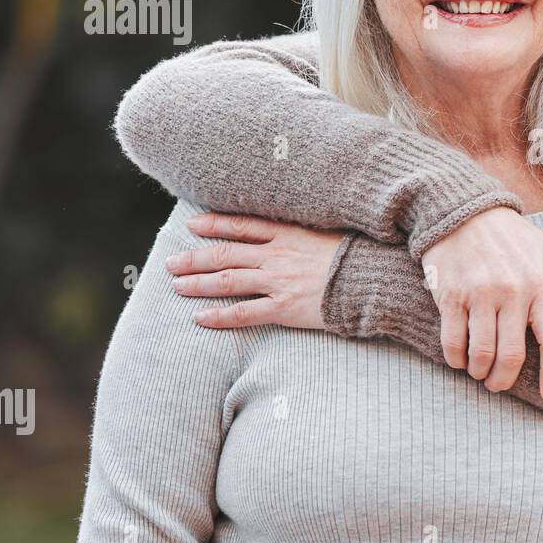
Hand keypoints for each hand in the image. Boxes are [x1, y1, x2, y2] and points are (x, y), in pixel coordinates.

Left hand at [166, 212, 344, 329]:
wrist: (372, 281)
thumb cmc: (356, 257)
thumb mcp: (326, 234)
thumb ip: (302, 233)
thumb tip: (286, 231)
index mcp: (288, 235)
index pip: (242, 226)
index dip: (214, 224)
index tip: (192, 225)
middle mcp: (277, 256)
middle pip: (225, 255)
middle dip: (194, 258)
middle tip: (171, 263)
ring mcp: (278, 282)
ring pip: (227, 281)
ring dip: (198, 283)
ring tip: (176, 286)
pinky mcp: (283, 308)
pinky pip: (244, 313)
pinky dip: (219, 316)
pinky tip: (200, 317)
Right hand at [422, 207, 542, 400]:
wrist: (461, 209)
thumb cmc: (509, 234)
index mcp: (539, 285)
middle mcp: (511, 293)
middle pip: (512, 356)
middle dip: (505, 380)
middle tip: (499, 384)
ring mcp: (479, 295)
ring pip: (481, 353)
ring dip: (480, 372)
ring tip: (480, 372)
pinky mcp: (451, 296)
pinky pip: (453, 341)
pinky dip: (456, 359)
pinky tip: (460, 359)